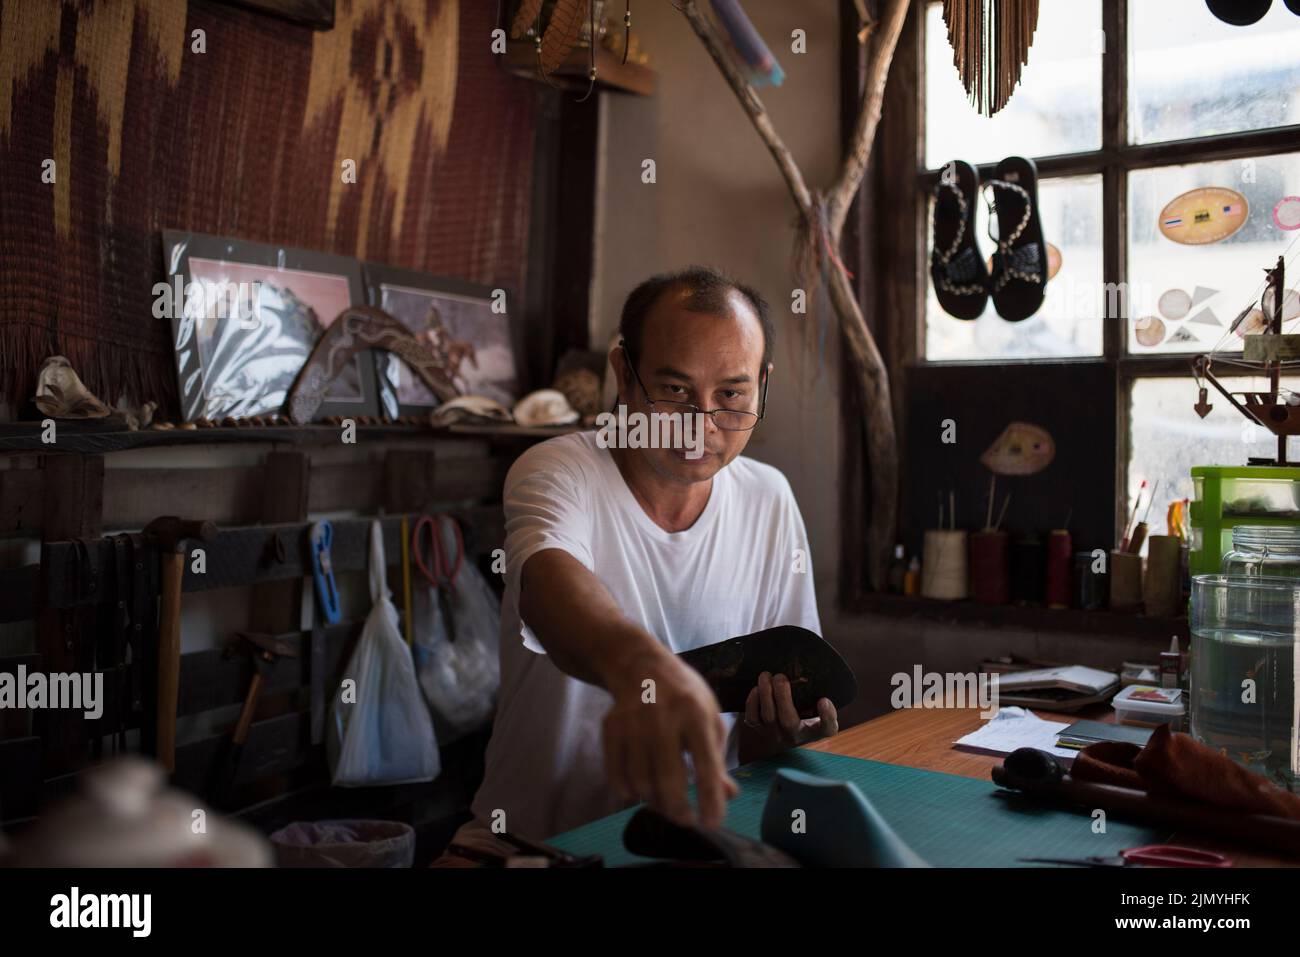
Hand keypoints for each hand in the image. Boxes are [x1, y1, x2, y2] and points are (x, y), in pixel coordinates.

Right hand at [602, 649, 739, 828]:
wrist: (640, 664)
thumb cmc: (683, 695)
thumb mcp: (709, 718)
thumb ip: (716, 757)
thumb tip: (728, 795)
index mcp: (694, 712)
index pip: (705, 764)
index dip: (710, 798)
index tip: (712, 823)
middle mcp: (661, 716)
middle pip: (668, 779)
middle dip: (679, 810)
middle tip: (687, 820)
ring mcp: (632, 721)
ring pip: (641, 781)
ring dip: (654, 802)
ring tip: (665, 803)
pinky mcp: (611, 727)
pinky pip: (616, 774)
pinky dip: (628, 792)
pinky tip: (640, 793)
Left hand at [743, 672, 838, 747]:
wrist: (784, 730)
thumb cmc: (806, 713)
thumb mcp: (819, 710)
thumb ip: (822, 701)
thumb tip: (819, 694)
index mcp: (815, 730)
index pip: (827, 729)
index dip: (827, 716)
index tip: (823, 700)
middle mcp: (795, 736)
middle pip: (788, 721)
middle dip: (782, 695)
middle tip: (780, 676)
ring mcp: (775, 735)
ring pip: (768, 718)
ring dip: (765, 694)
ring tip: (766, 676)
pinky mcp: (759, 730)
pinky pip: (752, 719)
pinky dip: (752, 702)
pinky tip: (757, 689)